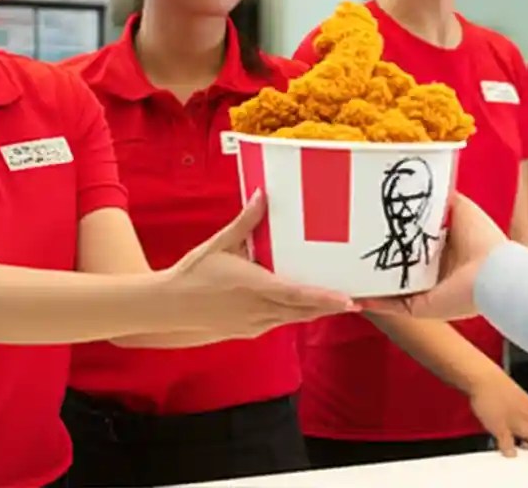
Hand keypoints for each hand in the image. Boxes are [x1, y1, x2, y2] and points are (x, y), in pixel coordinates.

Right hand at [167, 191, 357, 338]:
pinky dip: (296, 316)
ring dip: (315, 312)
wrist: (168, 307)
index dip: (325, 298)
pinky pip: (280, 323)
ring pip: (294, 319)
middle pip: (304, 311)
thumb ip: (245, 222)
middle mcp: (258, 311)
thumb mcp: (219, 244)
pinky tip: (303, 307)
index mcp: (254, 287)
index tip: (349, 299)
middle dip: (331, 306)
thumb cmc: (193, 274)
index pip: (297, 294)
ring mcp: (254, 325)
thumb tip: (263, 195)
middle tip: (359, 300)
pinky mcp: (249, 331)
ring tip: (339, 302)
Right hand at [359, 194, 510, 318]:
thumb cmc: (483, 239)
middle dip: (376, 258)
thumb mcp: (461, 208)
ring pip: (389, 287)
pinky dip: (372, 301)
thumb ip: (443, 198)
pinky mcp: (419, 308)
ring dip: (368, 281)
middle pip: (399, 266)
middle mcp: (433, 274)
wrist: (493, 273)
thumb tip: (427, 183)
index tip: (371, 223)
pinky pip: (390, 306)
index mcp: (444, 252)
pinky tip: (352, 291)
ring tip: (344, 269)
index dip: (394, 234)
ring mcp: (425, 293)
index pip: (413, 244)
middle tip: (350, 244)